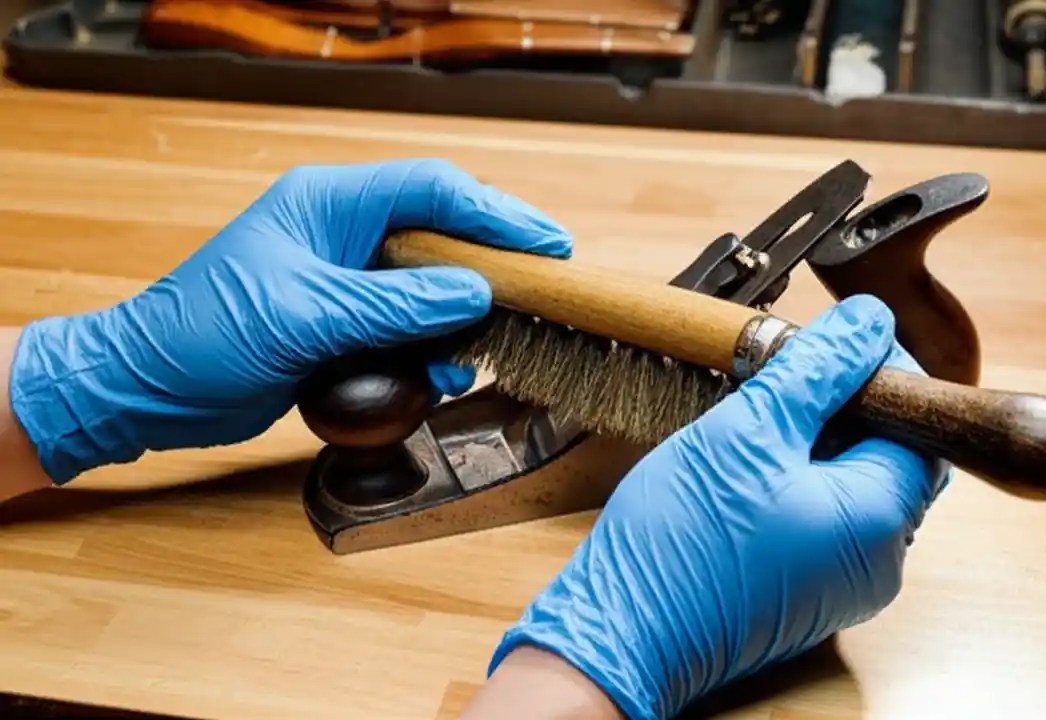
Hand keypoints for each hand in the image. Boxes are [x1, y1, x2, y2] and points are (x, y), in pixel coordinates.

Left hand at [7, 159, 570, 483]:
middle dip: (492, 266)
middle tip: (545, 289)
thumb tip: (476, 293)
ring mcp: (346, 280)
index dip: (497, 214)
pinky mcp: (344, 323)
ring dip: (462, 320)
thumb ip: (395, 304)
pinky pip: (408, 328)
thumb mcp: (305, 315)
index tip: (547, 245)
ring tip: (488, 351)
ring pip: (431, 288)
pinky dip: (431, 351)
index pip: (433, 190)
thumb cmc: (203, 335)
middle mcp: (345, 233)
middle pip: (442, 235)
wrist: (146, 389)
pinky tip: (442, 375)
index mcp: (331, 204)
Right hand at [488, 295, 946, 718]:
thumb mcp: (748, 428)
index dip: (880, 374)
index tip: (831, 347)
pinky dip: (797, 483)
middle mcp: (878, 561)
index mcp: (880, 519)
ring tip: (757, 422)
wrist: (622, 634)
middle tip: (784, 380)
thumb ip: (817, 369)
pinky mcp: (809, 592)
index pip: (920, 425)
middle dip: (844, 407)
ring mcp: (844, 583)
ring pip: (853, 486)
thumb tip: (869, 322)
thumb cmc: (680, 544)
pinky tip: (748, 470)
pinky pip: (825, 521)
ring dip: (816, 443)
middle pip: (890, 455)